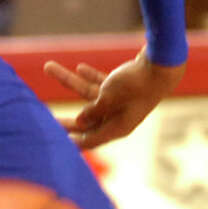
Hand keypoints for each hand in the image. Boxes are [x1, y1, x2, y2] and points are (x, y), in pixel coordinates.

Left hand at [46, 47, 184, 149]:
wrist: (162, 65)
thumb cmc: (135, 84)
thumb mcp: (108, 99)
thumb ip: (92, 111)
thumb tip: (79, 122)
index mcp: (116, 127)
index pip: (89, 140)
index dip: (71, 142)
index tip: (53, 143)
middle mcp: (118, 118)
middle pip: (86, 121)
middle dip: (65, 119)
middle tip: (45, 119)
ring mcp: (121, 103)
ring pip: (88, 94)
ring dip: (68, 80)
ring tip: (48, 66)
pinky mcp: (124, 88)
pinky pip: (101, 84)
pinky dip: (89, 76)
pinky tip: (79, 68)